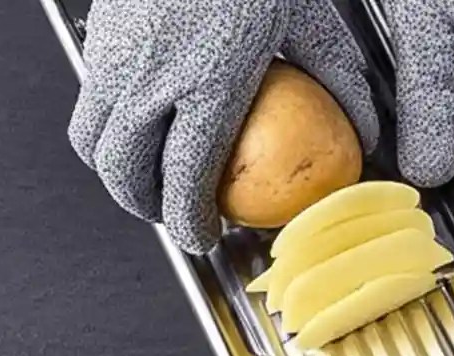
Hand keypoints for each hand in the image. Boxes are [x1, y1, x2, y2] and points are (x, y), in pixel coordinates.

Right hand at [69, 0, 378, 253]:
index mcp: (207, 82)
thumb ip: (340, 84)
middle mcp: (151, 76)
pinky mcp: (100, 32)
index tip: (202, 237)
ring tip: (148, 179)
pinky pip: (88, 100)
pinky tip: (139, 121)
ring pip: (91, 142)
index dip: (187, 224)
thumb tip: (365, 137)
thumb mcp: (316, 21)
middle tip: (173, 216)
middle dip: (144, 209)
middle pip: (123, 174)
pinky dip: (106, 127)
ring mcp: (116, 54)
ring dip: (117, 173)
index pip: (183, 180)